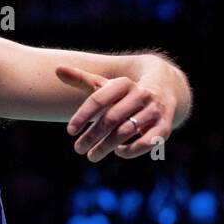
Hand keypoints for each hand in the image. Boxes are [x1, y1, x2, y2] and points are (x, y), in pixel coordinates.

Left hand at [57, 65, 174, 160]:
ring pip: (126, 131)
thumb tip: (57, 68)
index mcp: (124, 83)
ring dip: (106, 146)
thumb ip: (82, 79)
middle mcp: (141, 94)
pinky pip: (146, 142)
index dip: (82, 115)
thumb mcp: (107, 84)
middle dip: (92, 136)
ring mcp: (154, 110)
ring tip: (92, 155)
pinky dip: (130, 150)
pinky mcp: (164, 126)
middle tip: (78, 149)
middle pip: (111, 118)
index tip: (70, 131)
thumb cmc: (126, 92)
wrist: (166, 88)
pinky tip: (119, 152)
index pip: (98, 98)